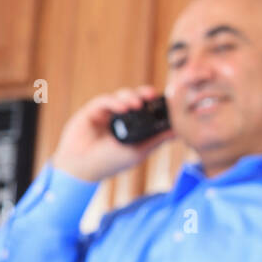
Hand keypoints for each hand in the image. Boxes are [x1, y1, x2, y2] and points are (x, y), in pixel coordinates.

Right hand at [50, 87, 174, 183]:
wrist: (81, 167)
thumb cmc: (109, 163)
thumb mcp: (138, 152)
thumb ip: (157, 140)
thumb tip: (179, 132)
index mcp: (132, 128)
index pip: (146, 110)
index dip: (155, 104)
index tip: (166, 101)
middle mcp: (120, 119)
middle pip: (135, 99)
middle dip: (144, 94)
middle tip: (152, 94)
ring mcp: (106, 114)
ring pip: (121, 97)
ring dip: (130, 97)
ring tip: (137, 104)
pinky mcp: (92, 111)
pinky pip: (105, 100)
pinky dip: (114, 102)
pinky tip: (122, 108)